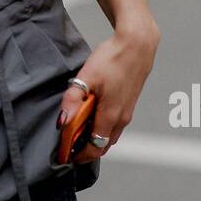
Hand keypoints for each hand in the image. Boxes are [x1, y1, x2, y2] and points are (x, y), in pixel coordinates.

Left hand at [57, 22, 159, 163]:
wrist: (137, 44)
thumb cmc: (112, 59)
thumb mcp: (86, 77)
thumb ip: (72, 100)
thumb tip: (63, 122)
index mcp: (111, 116)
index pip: (94, 148)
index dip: (79, 156)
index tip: (65, 156)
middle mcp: (122, 119)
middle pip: (102, 144)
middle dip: (85, 149)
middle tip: (67, 144)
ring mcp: (127, 112)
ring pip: (110, 135)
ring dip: (94, 137)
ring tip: (76, 130)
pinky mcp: (129, 103)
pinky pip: (114, 124)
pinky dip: (102, 127)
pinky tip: (91, 114)